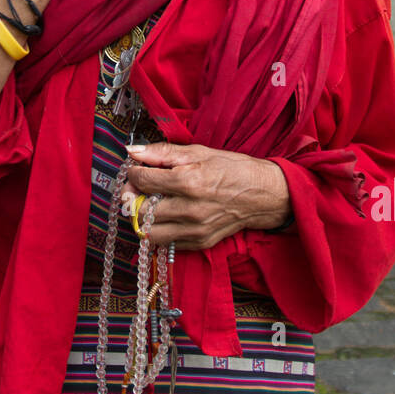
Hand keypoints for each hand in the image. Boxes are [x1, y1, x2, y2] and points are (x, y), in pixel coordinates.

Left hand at [121, 141, 291, 250]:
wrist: (263, 195)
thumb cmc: (232, 169)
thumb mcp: (199, 152)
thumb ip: (162, 152)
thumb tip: (132, 151)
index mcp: (188, 181)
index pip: (143, 180)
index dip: (133, 173)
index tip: (137, 170)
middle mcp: (189, 209)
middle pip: (140, 210)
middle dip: (131, 197)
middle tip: (136, 188)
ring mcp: (195, 229)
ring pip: (148, 232)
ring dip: (142, 219)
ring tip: (148, 205)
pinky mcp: (200, 242)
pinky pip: (166, 243)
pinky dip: (160, 230)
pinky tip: (166, 216)